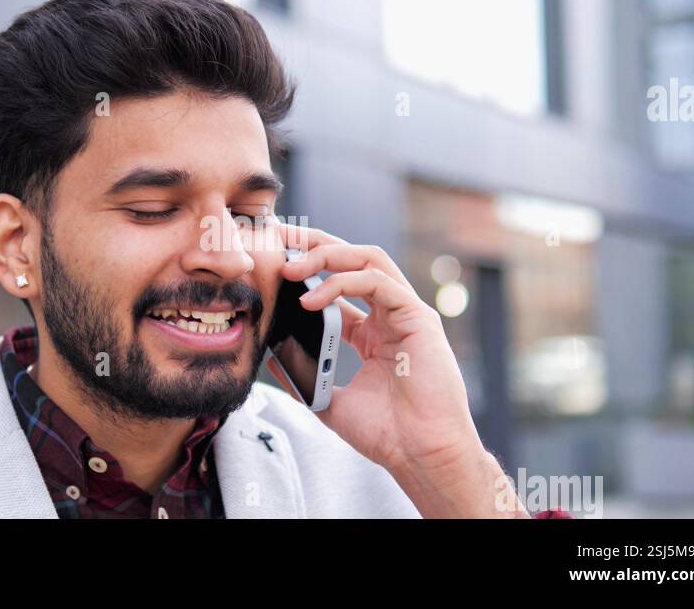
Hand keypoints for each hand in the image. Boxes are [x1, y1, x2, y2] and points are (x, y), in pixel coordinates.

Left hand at [276, 223, 523, 516]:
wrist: (420, 454)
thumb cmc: (386, 433)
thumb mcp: (329, 400)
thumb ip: (305, 376)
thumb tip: (272, 357)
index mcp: (371, 333)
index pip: (338, 283)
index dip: (308, 267)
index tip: (274, 259)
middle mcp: (390, 316)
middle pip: (353, 259)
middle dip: (314, 244)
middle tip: (279, 239)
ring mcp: (406, 313)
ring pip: (367, 259)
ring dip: (325, 256)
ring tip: (290, 268)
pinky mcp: (418, 316)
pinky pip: (377, 281)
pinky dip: (341, 283)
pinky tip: (312, 300)